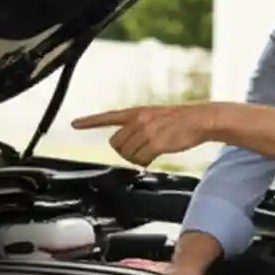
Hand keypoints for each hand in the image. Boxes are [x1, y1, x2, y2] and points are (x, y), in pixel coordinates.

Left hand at [72, 104, 219, 167]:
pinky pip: (141, 160)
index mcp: (137, 112)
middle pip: (116, 144)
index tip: (74, 124)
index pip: (108, 116)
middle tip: (139, 151)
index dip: (90, 121)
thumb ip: (138, 126)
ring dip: (136, 158)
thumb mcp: (155, 116)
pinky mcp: (156, 143)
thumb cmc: (180, 120)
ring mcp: (147, 131)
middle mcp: (139, 120)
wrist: (200, 119)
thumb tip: (127, 145)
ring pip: (128, 154)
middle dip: (124, 151)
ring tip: (149, 152)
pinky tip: (154, 156)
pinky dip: (145, 162)